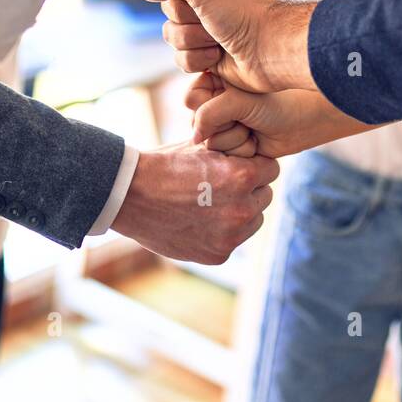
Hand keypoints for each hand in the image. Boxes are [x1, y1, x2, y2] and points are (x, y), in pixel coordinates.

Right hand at [112, 142, 278, 263]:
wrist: (130, 196)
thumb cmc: (165, 165)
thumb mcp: (203, 147)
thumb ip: (234, 151)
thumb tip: (255, 149)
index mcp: (241, 177)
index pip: (271, 169)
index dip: (255, 165)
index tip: (240, 165)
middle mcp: (242, 209)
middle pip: (265, 196)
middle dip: (250, 189)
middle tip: (223, 184)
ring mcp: (231, 236)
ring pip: (253, 220)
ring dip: (241, 212)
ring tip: (212, 203)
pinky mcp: (218, 255)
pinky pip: (234, 240)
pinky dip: (222, 232)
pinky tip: (200, 221)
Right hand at [130, 0, 315, 91]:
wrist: (270, 50)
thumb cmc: (243, 11)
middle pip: (167, 9)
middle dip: (184, 19)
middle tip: (208, 18)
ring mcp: (208, 27)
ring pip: (170, 35)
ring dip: (190, 41)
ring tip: (215, 41)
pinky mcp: (208, 54)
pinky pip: (180, 58)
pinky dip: (196, 60)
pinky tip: (217, 57)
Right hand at [185, 74, 376, 158]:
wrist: (307, 120)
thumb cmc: (279, 102)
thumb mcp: (240, 100)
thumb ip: (209, 113)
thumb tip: (194, 139)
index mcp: (215, 81)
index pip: (191, 100)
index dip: (210, 107)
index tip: (233, 101)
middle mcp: (217, 102)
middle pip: (200, 126)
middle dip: (226, 127)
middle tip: (249, 119)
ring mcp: (226, 125)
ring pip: (213, 144)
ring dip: (237, 141)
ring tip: (255, 130)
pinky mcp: (236, 144)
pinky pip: (226, 157)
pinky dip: (244, 152)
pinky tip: (258, 142)